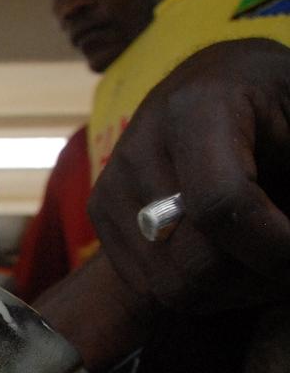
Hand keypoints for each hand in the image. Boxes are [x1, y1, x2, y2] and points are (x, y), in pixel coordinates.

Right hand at [88, 38, 289, 312]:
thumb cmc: (276, 99)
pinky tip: (231, 261)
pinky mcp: (101, 212)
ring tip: (265, 260)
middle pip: (194, 259)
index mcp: (197, 109)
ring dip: (232, 291)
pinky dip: (201, 291)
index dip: (273, 247)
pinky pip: (151, 286)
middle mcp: (141, 147)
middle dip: (258, 277)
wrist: (213, 81)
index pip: (221, 203)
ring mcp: (114, 184)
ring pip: (173, 285)